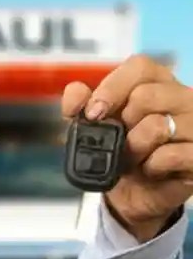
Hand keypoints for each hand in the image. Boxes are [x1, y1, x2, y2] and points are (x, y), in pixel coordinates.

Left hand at [62, 54, 192, 240]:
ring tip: (134, 157)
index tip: (93, 113)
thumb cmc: (120, 151)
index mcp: (157, 83)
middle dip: (122, 124)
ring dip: (134, 148)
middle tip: (121, 140)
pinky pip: (170, 155)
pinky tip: (150, 168)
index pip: (140, 67)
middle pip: (146, 96)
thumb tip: (75, 94)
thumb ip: (82, 105)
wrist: (135, 192)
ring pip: (157, 125)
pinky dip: (150, 166)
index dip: (112, 88)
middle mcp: (182, 98)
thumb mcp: (95, 127)